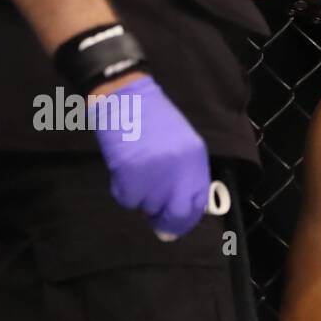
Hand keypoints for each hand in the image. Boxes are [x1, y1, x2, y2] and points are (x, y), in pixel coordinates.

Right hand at [88, 73, 210, 236]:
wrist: (125, 95)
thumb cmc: (151, 119)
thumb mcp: (180, 144)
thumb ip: (183, 174)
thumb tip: (174, 211)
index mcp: (196, 160)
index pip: (198, 203)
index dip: (186, 219)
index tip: (175, 225)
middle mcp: (180, 170)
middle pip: (177, 214)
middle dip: (167, 224)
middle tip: (157, 225)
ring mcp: (156, 173)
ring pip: (148, 206)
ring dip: (140, 198)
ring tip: (135, 172)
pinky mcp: (131, 175)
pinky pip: (127, 200)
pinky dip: (122, 191)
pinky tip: (122, 172)